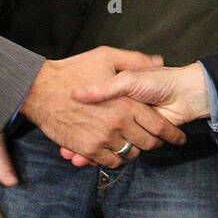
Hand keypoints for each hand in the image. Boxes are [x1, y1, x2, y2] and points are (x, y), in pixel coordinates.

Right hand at [20, 46, 185, 168]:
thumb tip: (157, 61)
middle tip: (151, 140)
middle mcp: (118, 123)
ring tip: (131, 142)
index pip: (158, 126)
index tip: (177, 138)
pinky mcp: (88, 149)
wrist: (40, 89)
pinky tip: (113, 148)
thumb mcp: (106, 56)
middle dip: (152, 143)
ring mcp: (102, 138)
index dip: (171, 134)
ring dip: (132, 150)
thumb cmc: (73, 70)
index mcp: (127, 102)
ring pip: (129, 154)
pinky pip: (110, 161)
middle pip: (146, 144)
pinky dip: (114, 158)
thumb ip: (134, 60)